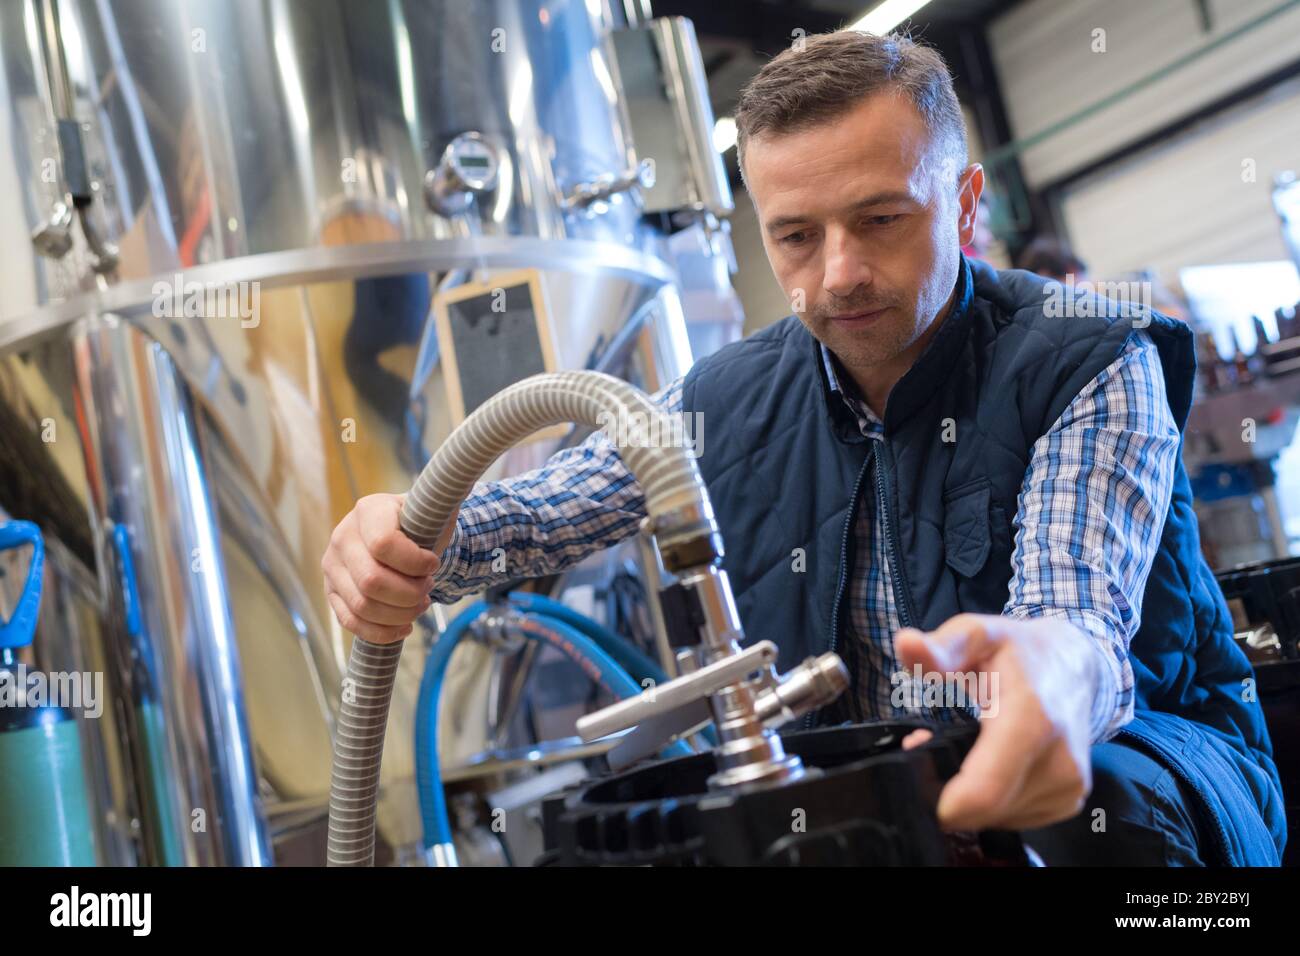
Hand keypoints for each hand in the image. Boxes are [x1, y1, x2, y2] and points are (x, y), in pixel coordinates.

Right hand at [321, 493, 450, 642]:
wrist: (398, 535)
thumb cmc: (418, 523)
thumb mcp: (431, 508)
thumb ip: (443, 500)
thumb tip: (456, 487)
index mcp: (368, 510)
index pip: (384, 544)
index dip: (415, 562)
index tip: (433, 565)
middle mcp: (342, 537)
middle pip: (372, 581)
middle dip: (409, 593)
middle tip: (428, 588)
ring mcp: (332, 566)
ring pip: (363, 606)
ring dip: (400, 613)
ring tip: (420, 604)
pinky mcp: (332, 592)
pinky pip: (351, 621)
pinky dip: (381, 631)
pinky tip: (404, 626)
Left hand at [894, 613, 1099, 831]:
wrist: (1075, 665)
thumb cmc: (1020, 651)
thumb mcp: (977, 634)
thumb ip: (940, 648)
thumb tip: (906, 644)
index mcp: (1032, 720)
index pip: (984, 792)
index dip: (942, 800)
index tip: (916, 771)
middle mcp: (1060, 761)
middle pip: (984, 811)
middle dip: (947, 788)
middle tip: (931, 746)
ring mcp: (1069, 786)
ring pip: (997, 819)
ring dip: (972, 796)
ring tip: (963, 749)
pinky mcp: (1070, 801)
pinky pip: (1016, 818)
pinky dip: (995, 801)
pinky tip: (990, 766)